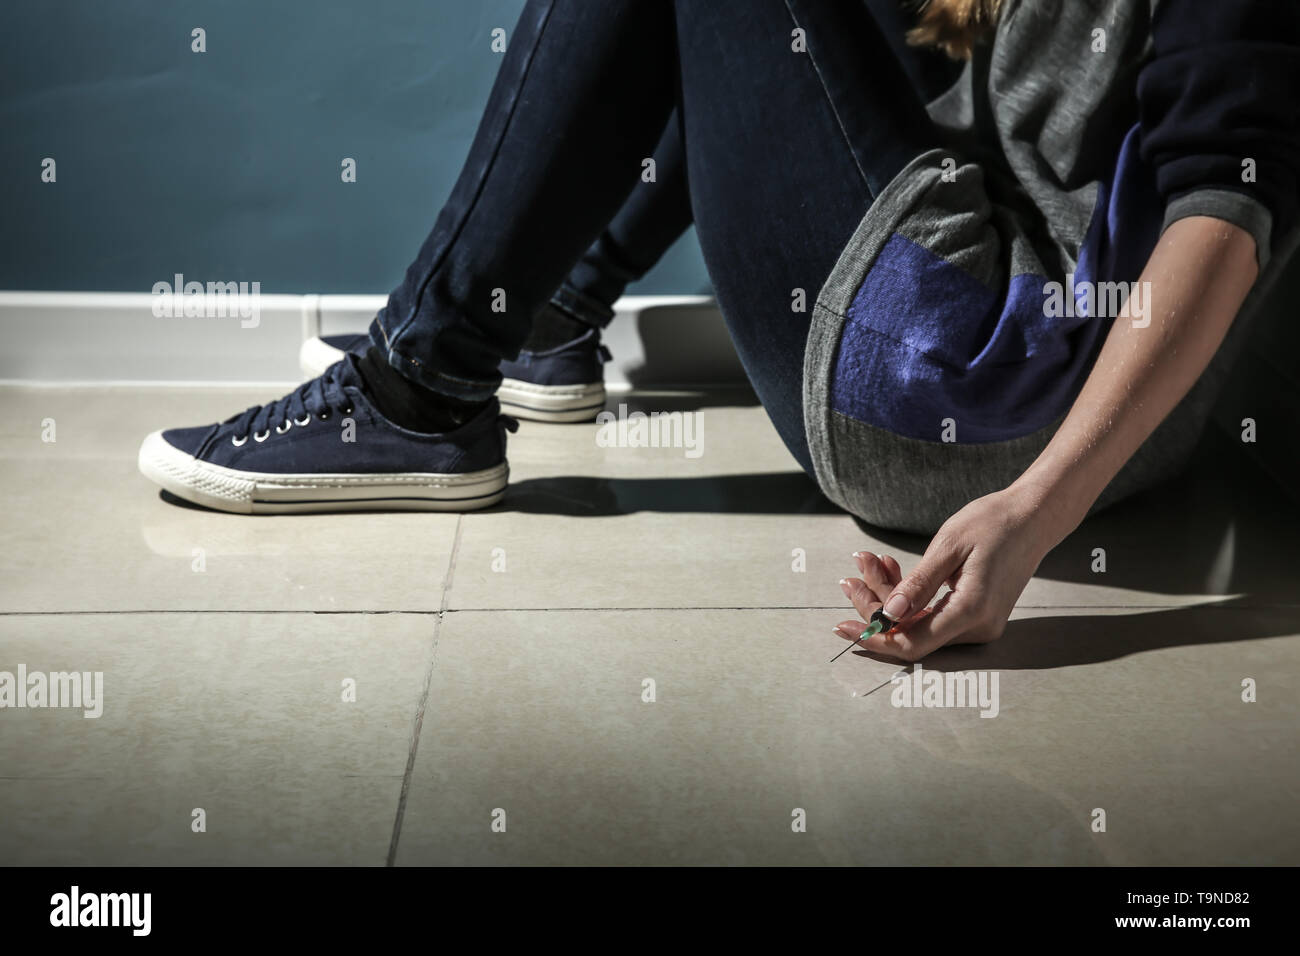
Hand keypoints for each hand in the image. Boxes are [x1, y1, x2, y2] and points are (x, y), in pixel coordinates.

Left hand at [833, 486, 1054, 661]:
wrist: (1033, 518)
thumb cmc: (994, 523)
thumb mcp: (949, 546)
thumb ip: (917, 584)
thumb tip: (887, 614)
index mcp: (972, 611)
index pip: (912, 642)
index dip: (874, 638)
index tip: (842, 626)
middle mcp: (977, 627)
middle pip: (911, 633)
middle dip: (875, 606)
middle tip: (852, 575)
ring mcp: (979, 624)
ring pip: (919, 623)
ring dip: (889, 597)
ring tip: (869, 562)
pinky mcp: (976, 615)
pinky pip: (933, 614)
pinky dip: (909, 596)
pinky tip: (891, 568)